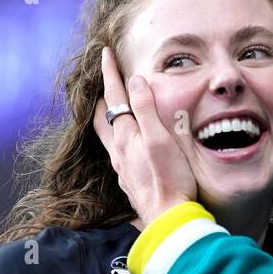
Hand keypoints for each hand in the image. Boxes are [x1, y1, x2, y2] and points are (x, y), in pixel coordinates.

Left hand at [94, 46, 197, 223]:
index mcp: (125, 136)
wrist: (169, 219)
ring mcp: (122, 168)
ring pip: (106, 136)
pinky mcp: (130, 181)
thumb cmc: (170, 179)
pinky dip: (116, 138)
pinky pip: (116, 153)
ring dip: (105, 118)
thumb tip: (133, 81)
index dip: (110, 73)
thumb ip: (145, 109)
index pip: (113, 97)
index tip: (105, 54)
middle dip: (101, 96)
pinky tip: (125, 144)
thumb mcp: (161, 139)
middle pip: (101, 117)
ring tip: (109, 108)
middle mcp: (118, 151)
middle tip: (103, 81)